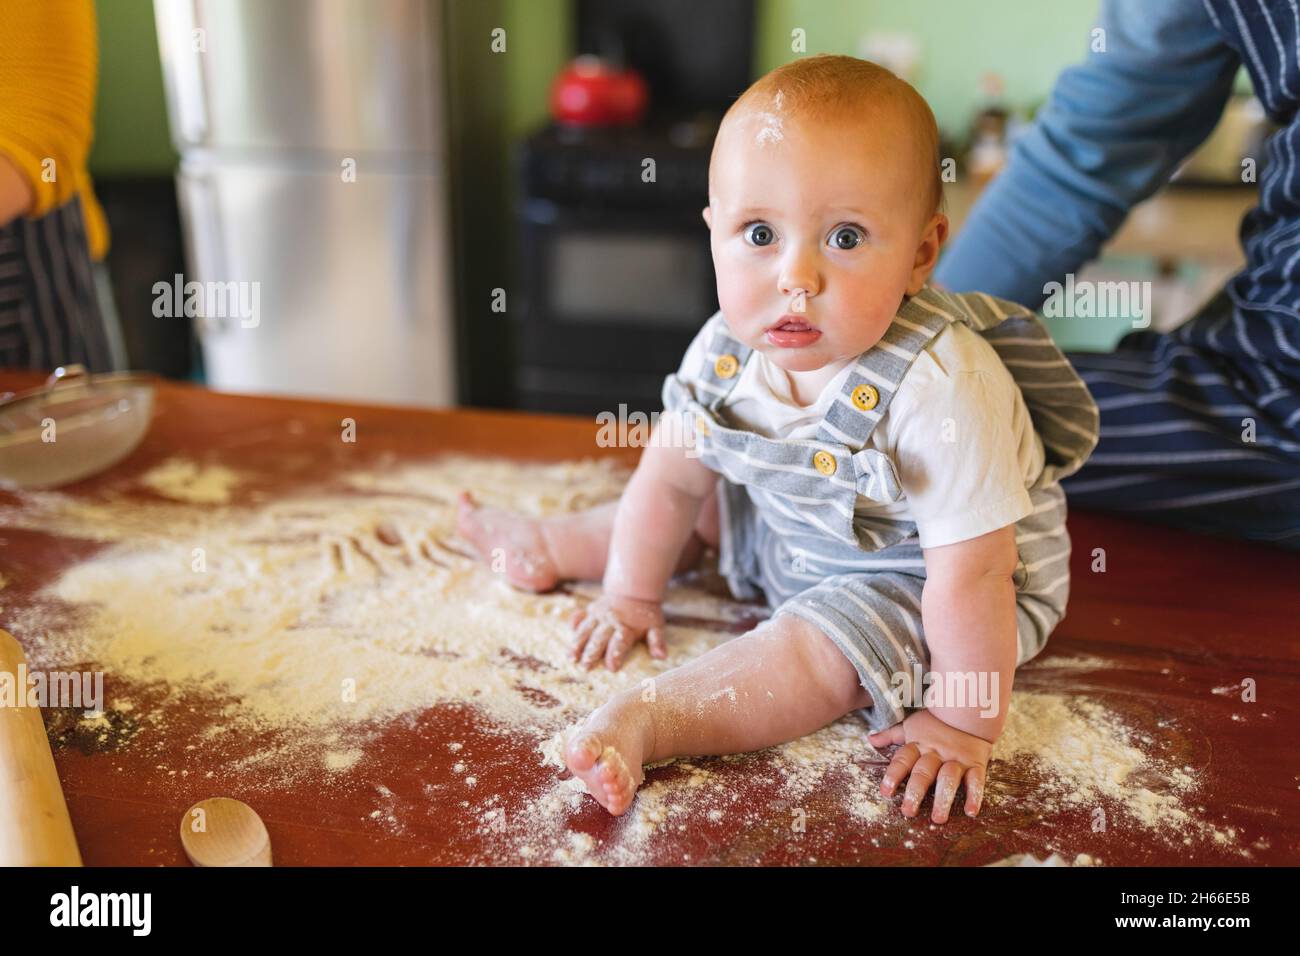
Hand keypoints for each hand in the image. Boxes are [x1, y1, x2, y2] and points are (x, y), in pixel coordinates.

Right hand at [569, 593, 666, 671]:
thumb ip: (657, 641)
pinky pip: (580, 616)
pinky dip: (574, 623)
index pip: (620, 641)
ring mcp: (598, 615)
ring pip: (586, 630)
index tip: (611, 668)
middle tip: (585, 667)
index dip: (616, 654)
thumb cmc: (644, 615)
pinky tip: (569, 631)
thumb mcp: (655, 626)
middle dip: (592, 652)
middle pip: (599, 638)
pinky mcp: (590, 611)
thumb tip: (661, 656)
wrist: (633, 591)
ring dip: (578, 643)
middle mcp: (610, 620)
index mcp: (626, 626)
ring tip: (571, 658)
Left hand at [868, 708, 991, 823]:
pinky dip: (975, 795)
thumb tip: (870, 739)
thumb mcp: (911, 725)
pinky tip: (971, 811)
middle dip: (915, 792)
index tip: (886, 792)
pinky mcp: (975, 764)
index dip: (894, 775)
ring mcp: (957, 759)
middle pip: (924, 772)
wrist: (969, 709)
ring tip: (938, 818)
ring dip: (943, 798)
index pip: (903, 760)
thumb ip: (891, 735)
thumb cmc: (936, 721)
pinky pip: (976, 780)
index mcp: (919, 744)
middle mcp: (936, 753)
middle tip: (908, 811)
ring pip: (948, 778)